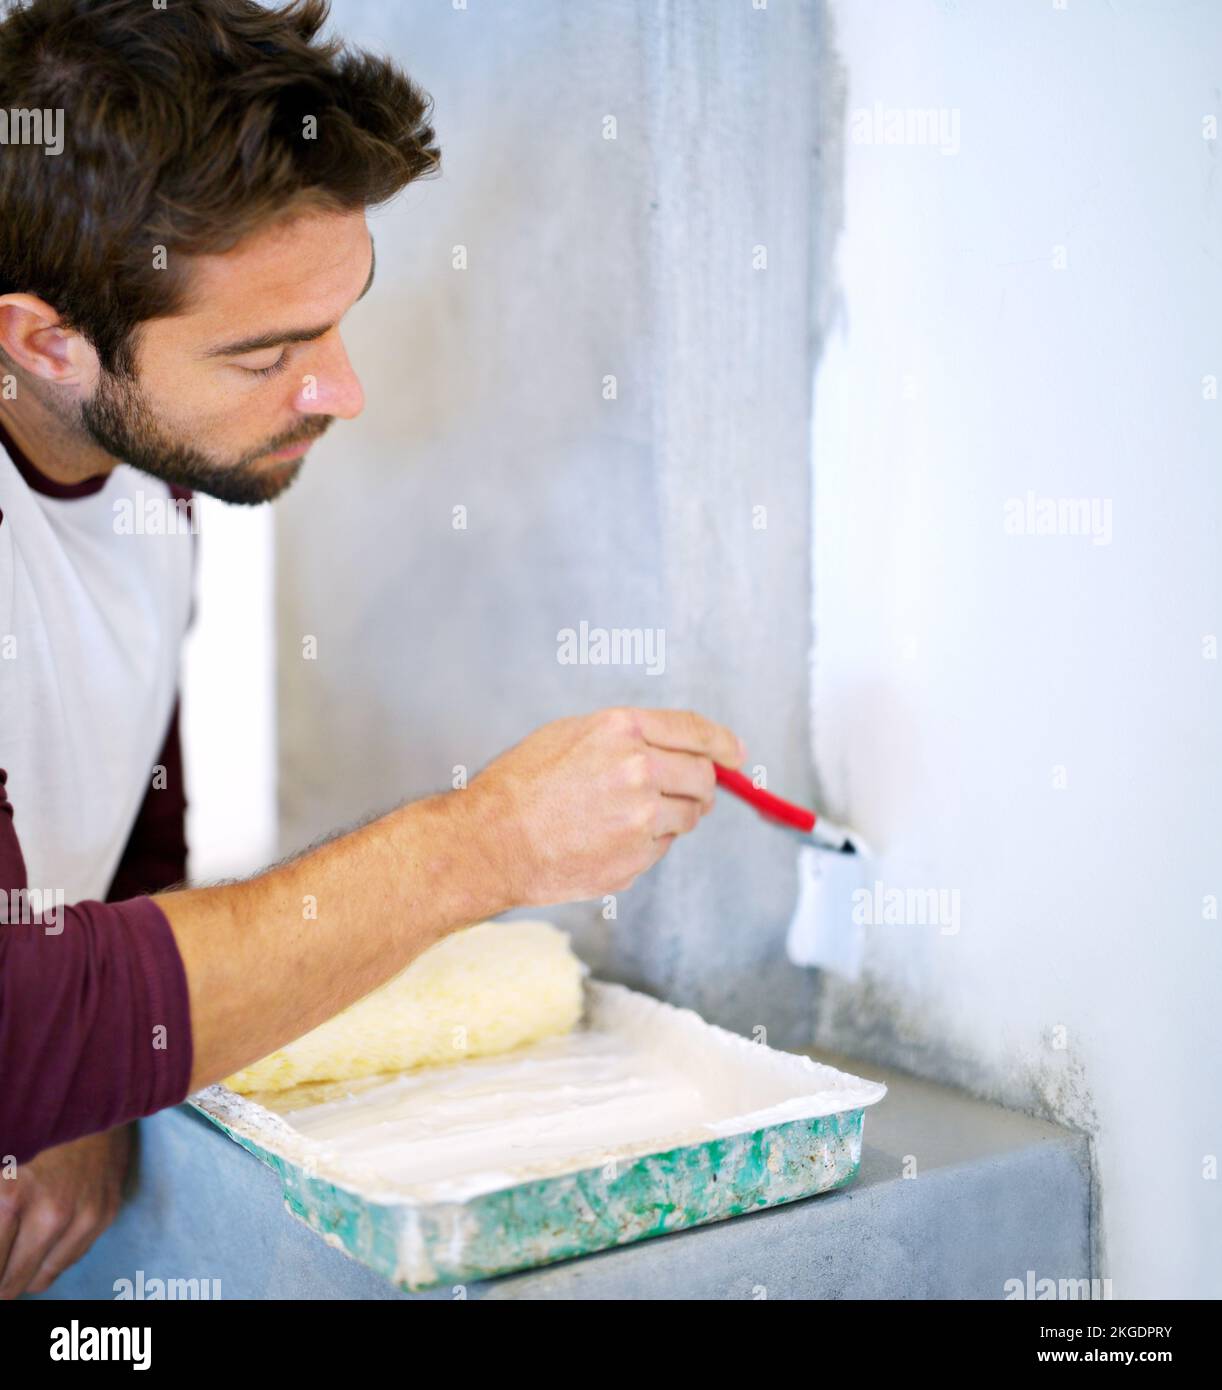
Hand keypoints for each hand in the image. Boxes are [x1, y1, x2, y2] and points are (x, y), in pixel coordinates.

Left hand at [0, 1125, 129, 1297]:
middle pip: (11, 1282)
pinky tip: (41, 1236)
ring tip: (13, 1253)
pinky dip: (50, 1258)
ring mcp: (84, 1216)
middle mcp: (52, 1213)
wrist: (93, 1092)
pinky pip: (69, 1261)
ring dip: (23, 1272)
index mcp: (12, 1196)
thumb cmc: (33, 1125)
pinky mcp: (106, 1213)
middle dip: (0, 1280)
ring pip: (40, 1280)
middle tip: (0, 1259)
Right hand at [468, 706, 745, 905]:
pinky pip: (661, 847)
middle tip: (680, 791)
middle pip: (703, 778)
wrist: (492, 840)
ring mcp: (640, 818)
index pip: (695, 731)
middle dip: (700, 785)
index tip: (736, 754)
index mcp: (622, 730)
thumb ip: (626, 737)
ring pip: (688, 817)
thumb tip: (674, 749)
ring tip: (625, 816)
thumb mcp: (571, 734)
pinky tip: (606, 839)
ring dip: (672, 815)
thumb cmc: (521, 785)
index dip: (722, 743)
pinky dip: (646, 843)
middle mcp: (638, 770)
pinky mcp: (636, 858)